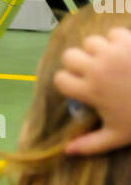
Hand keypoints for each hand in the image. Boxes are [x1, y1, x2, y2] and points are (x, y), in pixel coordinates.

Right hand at [54, 26, 130, 154]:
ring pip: (90, 42)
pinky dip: (116, 41)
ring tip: (107, 60)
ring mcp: (113, 52)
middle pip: (69, 55)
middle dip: (76, 63)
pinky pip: (113, 33)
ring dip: (96, 50)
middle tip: (89, 71)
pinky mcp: (129, 41)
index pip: (60, 79)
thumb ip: (90, 145)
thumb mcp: (116, 136)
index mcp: (91, 91)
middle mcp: (97, 68)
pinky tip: (124, 52)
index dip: (66, 84)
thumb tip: (66, 151)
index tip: (77, 88)